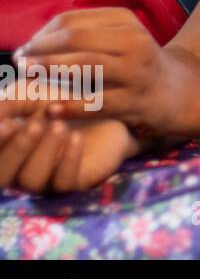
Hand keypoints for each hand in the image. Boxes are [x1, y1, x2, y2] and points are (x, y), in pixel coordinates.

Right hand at [0, 108, 139, 192]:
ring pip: (32, 179)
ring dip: (44, 151)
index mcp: (6, 151)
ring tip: (60, 126)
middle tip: (33, 126)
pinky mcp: (75, 182)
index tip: (8, 123)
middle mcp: (20, 170)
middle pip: (2, 176)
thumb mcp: (33, 96)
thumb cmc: (63, 104)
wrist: (109, 113)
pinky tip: (76, 137)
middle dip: (15, 151)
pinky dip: (69, 160)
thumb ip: (11, 104)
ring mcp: (46, 180)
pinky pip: (64, 182)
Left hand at [12, 7, 195, 137]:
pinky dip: (70, 105)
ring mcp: (137, 72)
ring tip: (27, 77)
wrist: (178, 93)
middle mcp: (134, 42)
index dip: (40, 34)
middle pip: (76, 39)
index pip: (71, 21)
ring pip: (86, 66)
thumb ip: (85, 35)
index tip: (24, 49)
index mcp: (126, 21)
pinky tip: (51, 109)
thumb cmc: (136, 65)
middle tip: (19, 63)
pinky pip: (96, 103)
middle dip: (40, 50)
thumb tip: (34, 42)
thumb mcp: (120, 38)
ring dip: (50, 70)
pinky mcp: (135, 102)